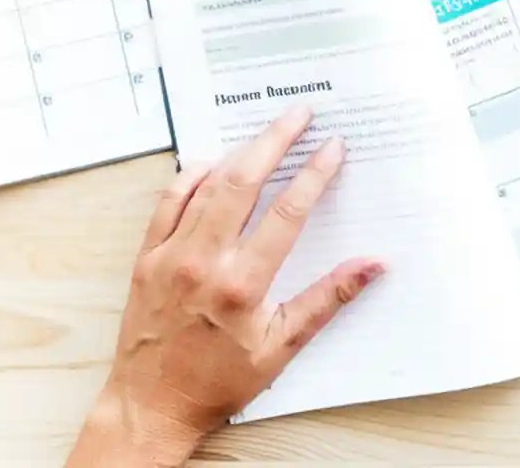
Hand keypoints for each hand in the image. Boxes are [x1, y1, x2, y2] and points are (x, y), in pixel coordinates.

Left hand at [69, 105, 384, 466]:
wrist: (152, 404)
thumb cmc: (219, 381)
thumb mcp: (284, 346)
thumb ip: (328, 298)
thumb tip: (373, 266)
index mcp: (242, 285)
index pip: (286, 213)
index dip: (313, 174)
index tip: (332, 148)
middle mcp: (203, 262)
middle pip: (243, 182)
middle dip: (275, 141)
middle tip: (298, 114)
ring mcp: (170, 256)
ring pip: (205, 186)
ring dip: (238, 153)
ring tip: (265, 131)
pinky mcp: (147, 257)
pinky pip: (168, 201)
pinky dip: (190, 177)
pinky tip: (210, 165)